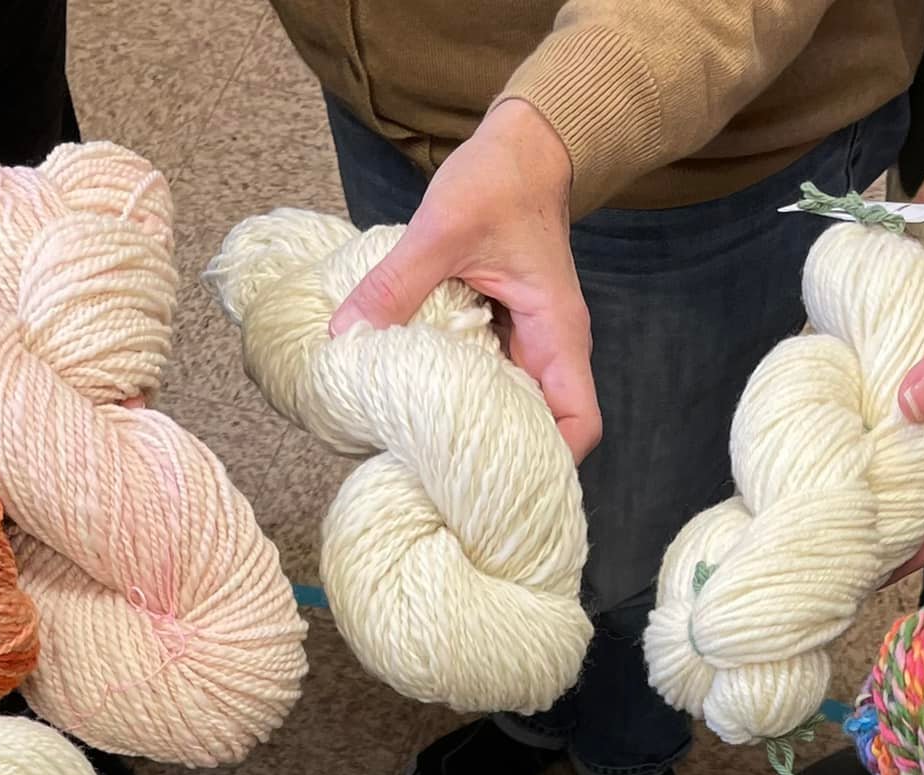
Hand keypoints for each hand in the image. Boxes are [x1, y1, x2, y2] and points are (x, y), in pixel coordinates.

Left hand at [329, 98, 599, 460]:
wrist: (523, 145)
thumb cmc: (500, 179)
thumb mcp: (443, 228)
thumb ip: (396, 284)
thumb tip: (344, 337)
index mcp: (557, 335)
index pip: (579, 425)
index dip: (548, 463)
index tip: (496, 479)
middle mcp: (550, 349)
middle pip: (541, 430)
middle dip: (497, 457)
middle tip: (441, 479)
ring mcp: (529, 343)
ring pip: (511, 407)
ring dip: (473, 427)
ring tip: (422, 452)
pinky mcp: (505, 333)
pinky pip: (487, 378)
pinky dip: (457, 393)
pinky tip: (418, 402)